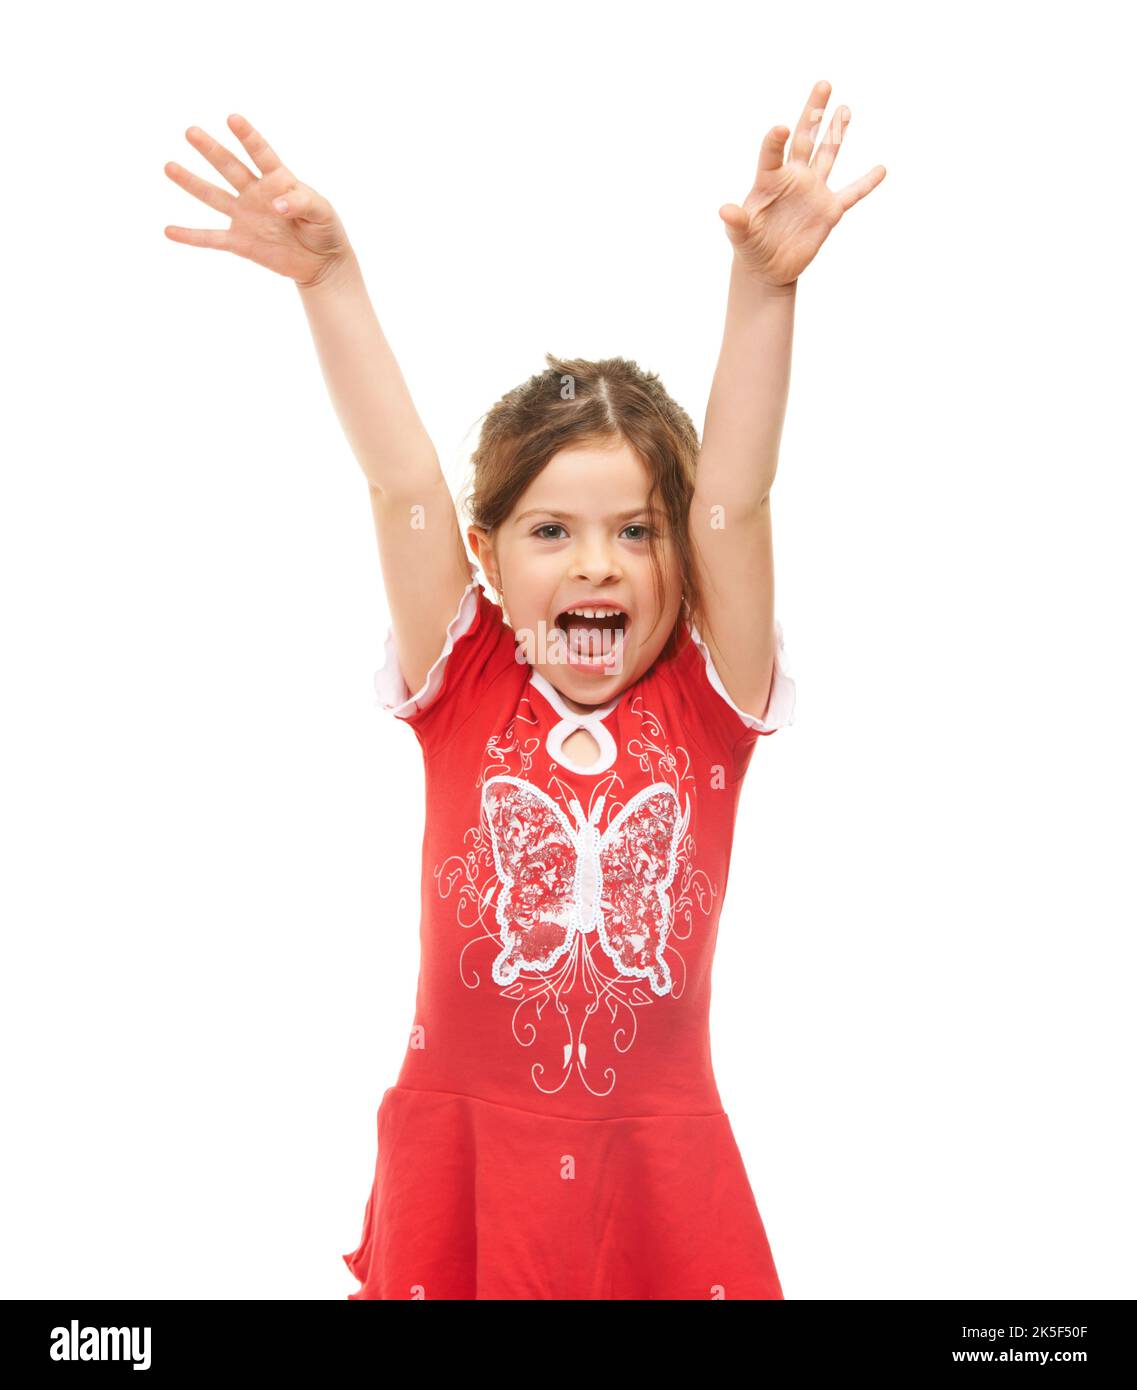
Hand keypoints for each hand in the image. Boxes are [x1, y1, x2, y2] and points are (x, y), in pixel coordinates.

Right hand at [164, 114, 352, 288]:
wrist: (321, 261)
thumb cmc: (324, 229)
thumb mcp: (322, 212)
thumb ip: (302, 202)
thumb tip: (277, 205)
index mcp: (278, 179)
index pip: (261, 153)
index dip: (248, 137)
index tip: (233, 119)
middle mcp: (255, 192)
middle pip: (229, 167)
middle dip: (211, 150)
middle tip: (190, 131)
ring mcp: (245, 215)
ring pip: (213, 196)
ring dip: (191, 182)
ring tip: (169, 166)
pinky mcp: (240, 242)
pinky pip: (211, 238)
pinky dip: (190, 236)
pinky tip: (169, 230)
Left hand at [719, 80, 885, 287]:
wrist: (768, 267)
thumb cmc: (750, 245)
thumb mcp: (739, 235)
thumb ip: (736, 222)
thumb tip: (725, 211)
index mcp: (769, 180)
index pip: (772, 153)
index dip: (775, 141)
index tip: (780, 130)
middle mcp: (794, 178)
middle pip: (805, 138)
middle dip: (814, 112)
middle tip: (823, 84)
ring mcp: (813, 191)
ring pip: (828, 155)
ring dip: (837, 132)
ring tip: (845, 108)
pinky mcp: (829, 210)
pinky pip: (852, 194)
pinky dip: (866, 183)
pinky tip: (881, 169)